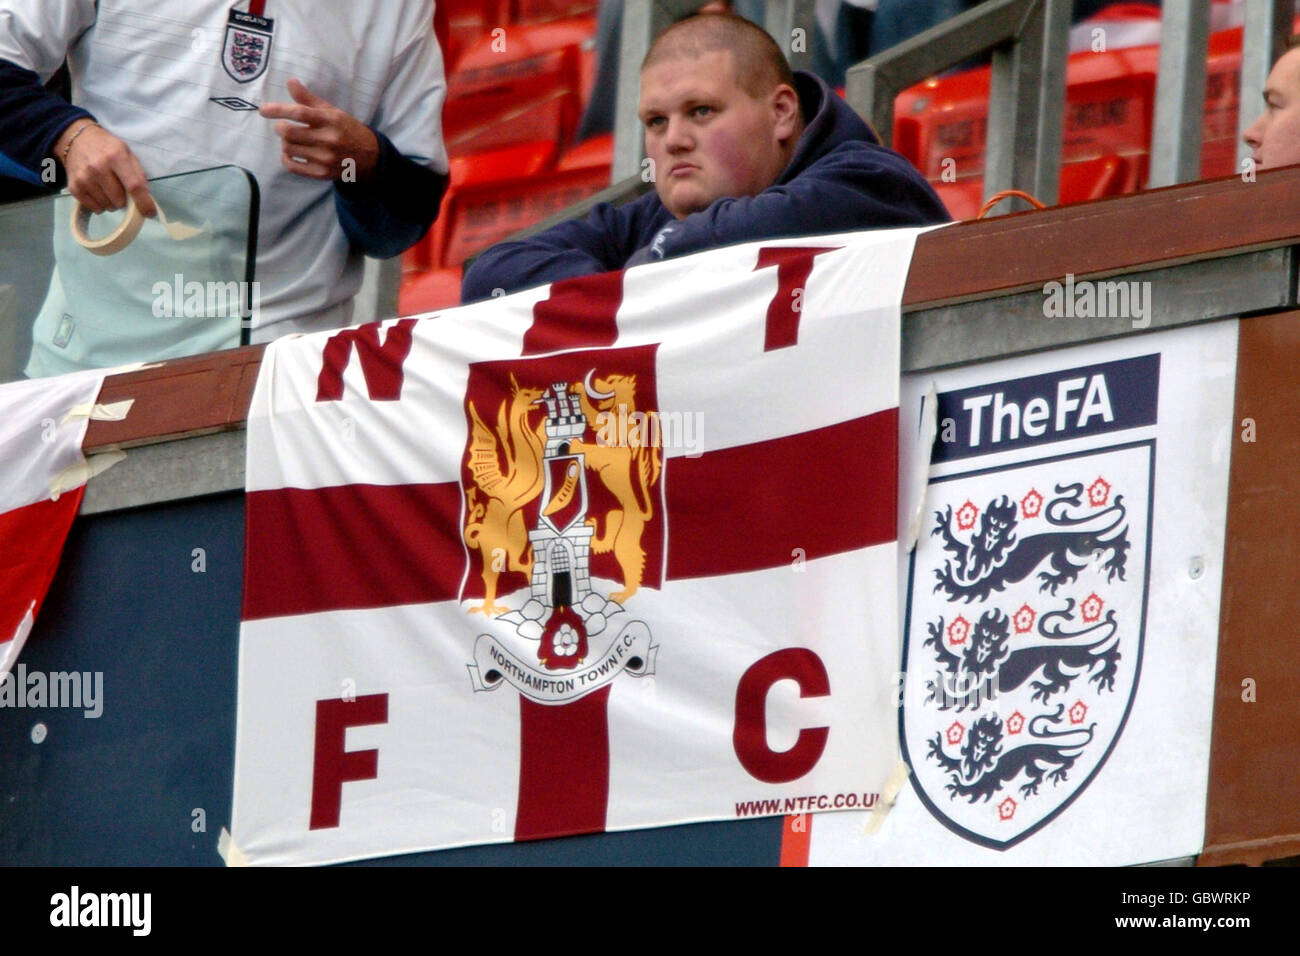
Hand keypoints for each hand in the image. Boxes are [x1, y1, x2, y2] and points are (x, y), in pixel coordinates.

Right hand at [54, 120, 157, 217]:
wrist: (77, 140)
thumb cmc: (107, 148)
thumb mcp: (128, 153)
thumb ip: (139, 175)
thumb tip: (147, 199)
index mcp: (116, 157)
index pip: (134, 186)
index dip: (144, 203)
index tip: (150, 213)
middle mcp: (98, 168)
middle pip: (120, 201)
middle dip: (125, 200)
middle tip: (121, 189)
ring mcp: (84, 178)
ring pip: (108, 206)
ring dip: (112, 202)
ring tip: (108, 187)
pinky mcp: (74, 187)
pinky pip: (95, 208)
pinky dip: (100, 204)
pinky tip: (98, 191)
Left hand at [260, 79, 378, 181]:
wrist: (370, 157)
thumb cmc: (347, 130)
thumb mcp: (332, 111)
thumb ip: (309, 98)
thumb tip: (290, 82)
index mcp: (330, 120)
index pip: (299, 112)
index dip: (278, 110)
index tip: (264, 110)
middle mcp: (328, 140)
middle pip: (289, 132)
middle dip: (280, 128)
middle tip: (283, 126)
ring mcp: (325, 158)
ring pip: (288, 149)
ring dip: (285, 142)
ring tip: (292, 140)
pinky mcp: (321, 173)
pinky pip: (292, 166)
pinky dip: (286, 158)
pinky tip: (291, 153)